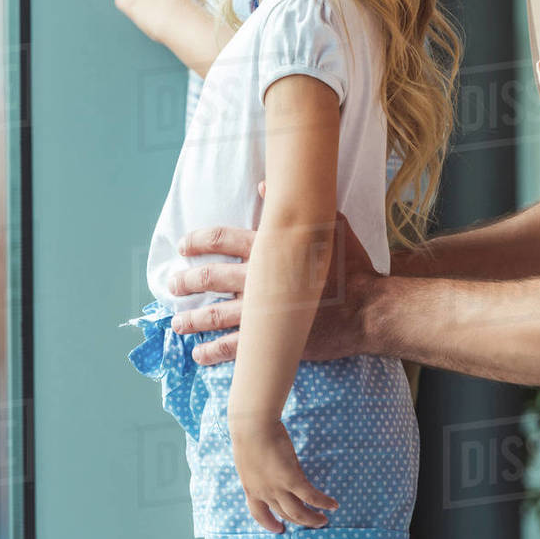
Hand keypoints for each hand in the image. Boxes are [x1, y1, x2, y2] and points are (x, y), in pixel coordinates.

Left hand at [171, 209, 375, 364]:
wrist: (366, 309)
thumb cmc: (351, 266)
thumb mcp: (330, 226)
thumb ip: (297, 207)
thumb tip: (266, 184)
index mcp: (269, 249)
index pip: (222, 240)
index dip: (198, 241)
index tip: (183, 246)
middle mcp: (259, 279)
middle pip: (209, 278)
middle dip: (186, 281)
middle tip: (173, 284)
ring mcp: (262, 312)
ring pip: (214, 315)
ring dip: (191, 319)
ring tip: (177, 322)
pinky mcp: (270, 341)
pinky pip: (233, 348)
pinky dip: (213, 351)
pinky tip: (199, 355)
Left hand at [229, 415, 337, 532]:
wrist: (251, 426)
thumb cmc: (247, 432)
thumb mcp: (247, 456)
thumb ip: (255, 467)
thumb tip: (262, 463)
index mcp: (251, 488)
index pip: (258, 514)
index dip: (269, 523)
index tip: (279, 529)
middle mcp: (264, 493)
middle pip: (284, 514)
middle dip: (298, 521)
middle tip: (311, 523)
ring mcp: (278, 488)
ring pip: (298, 513)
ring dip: (312, 519)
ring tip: (323, 521)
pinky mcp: (292, 479)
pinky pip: (310, 496)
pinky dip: (323, 502)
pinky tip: (333, 505)